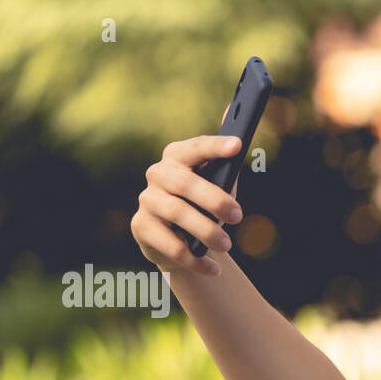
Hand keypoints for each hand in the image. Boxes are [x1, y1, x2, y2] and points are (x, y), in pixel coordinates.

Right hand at [130, 100, 243, 275]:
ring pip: (176, 213)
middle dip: (214, 199)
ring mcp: (147, 200)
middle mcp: (158, 174)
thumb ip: (228, 159)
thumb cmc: (204, 207)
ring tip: (227, 246)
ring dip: (206, 231)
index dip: (215, 146)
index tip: (238, 145)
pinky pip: (170, 245)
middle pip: (184, 183)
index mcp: (177, 157)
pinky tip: (214, 268)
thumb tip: (234, 111)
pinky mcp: (141, 227)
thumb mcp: (219, 184)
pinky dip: (196, 259)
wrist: (183, 244)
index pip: (195, 147)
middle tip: (239, 216)